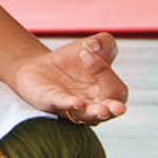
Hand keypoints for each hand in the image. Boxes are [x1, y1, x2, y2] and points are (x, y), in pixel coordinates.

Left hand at [8, 33, 127, 125]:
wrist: (39, 66)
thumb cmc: (72, 61)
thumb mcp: (91, 46)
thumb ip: (103, 42)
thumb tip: (96, 45)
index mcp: (107, 94)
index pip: (115, 89)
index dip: (104, 71)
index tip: (85, 50)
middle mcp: (92, 106)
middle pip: (108, 111)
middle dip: (113, 110)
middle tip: (118, 108)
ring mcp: (71, 107)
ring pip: (86, 115)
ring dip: (93, 113)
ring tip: (100, 111)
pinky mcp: (50, 102)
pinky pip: (61, 105)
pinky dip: (68, 104)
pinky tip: (76, 102)